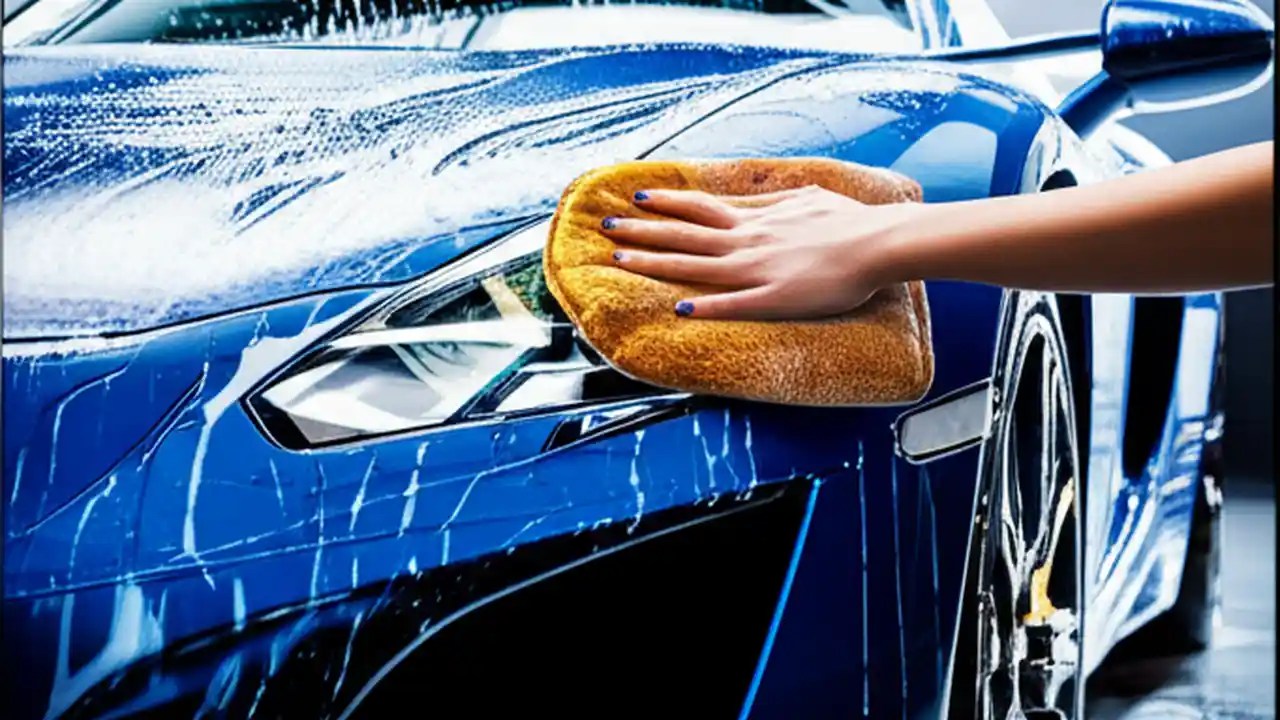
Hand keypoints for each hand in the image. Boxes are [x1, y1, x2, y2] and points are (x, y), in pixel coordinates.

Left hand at [600, 184, 915, 319]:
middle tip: (605, 226)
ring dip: (654, 264)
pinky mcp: (775, 299)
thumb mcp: (808, 198)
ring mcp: (758, 271)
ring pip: (695, 267)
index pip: (699, 208)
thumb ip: (777, 202)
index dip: (666, 204)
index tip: (636, 198)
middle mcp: (748, 242)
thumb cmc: (851, 223)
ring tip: (619, 262)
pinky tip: (676, 310)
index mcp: (757, 220)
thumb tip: (759, 199)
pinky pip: (733, 304)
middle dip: (641, 232)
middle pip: (683, 236)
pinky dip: (704, 307)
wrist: (879, 242)